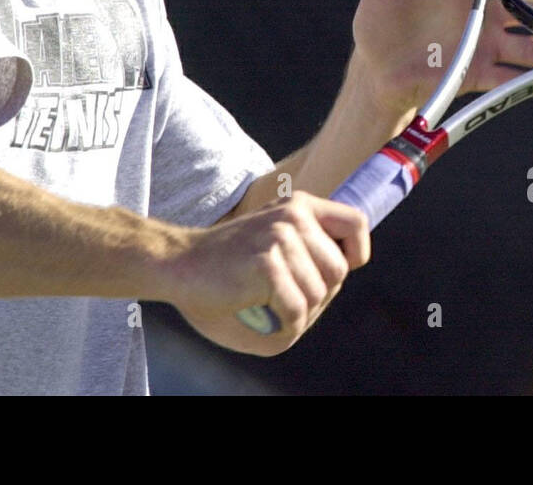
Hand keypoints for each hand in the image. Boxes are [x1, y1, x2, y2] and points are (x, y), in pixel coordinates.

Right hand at [163, 192, 369, 355]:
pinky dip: (282, 325)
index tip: (328, 274)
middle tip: (282, 299)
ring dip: (296, 314)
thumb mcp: (274, 251)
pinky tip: (259, 315)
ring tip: (266, 305)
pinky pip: (296, 309)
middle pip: (339, 270)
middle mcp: (293, 215)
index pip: (355, 222)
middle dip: (317, 296)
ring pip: (319, 293)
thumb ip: (311, 266)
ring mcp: (280, 236)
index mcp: (298, 207)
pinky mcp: (267, 263)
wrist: (177, 267)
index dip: (355, 253)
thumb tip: (332, 284)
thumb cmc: (225, 271)